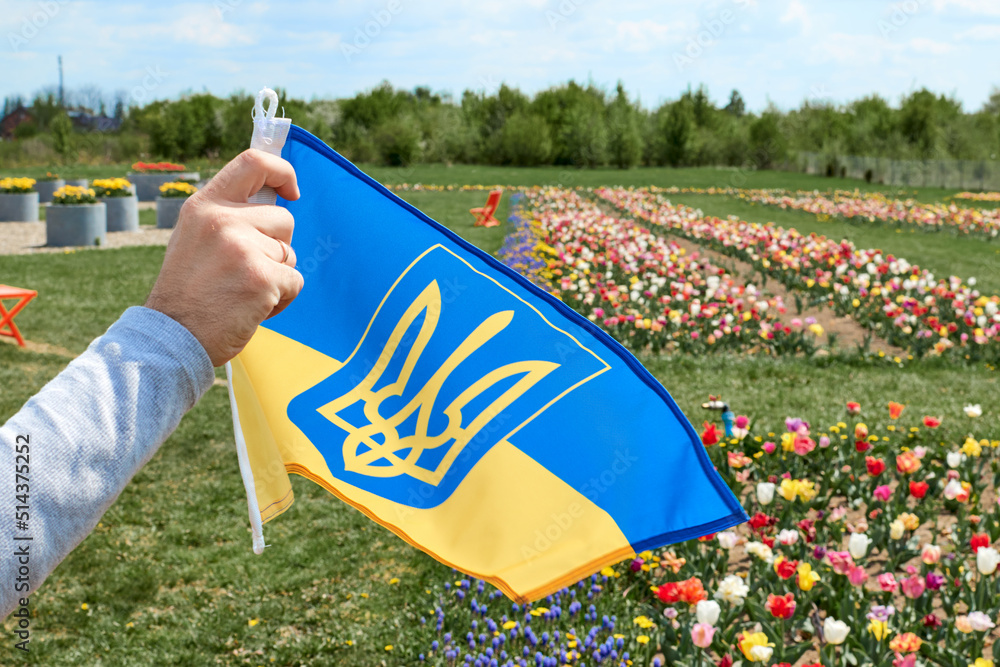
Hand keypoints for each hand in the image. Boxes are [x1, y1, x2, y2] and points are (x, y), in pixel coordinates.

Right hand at [145, 149, 302, 366]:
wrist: (172, 337)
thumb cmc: (188, 292)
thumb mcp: (196, 237)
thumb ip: (228, 216)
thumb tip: (275, 197)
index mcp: (205, 206)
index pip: (253, 163)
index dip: (282, 171)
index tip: (291, 191)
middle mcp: (223, 221)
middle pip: (284, 219)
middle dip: (277, 246)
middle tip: (244, 272)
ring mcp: (244, 248)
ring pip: (289, 253)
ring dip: (277, 276)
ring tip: (242, 292)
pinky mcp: (263, 278)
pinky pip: (295, 281)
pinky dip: (281, 299)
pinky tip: (251, 308)